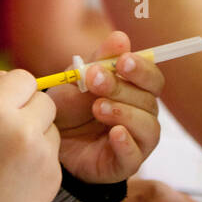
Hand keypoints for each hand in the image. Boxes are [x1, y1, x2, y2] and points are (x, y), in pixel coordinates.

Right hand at [0, 69, 59, 201]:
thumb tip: (8, 77)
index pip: (23, 78)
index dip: (15, 91)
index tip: (6, 104)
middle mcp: (22, 128)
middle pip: (44, 102)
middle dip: (32, 112)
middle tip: (12, 132)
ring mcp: (42, 154)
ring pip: (52, 129)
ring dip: (38, 136)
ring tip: (13, 159)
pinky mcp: (54, 175)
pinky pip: (53, 155)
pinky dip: (41, 161)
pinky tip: (19, 177)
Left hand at [51, 30, 162, 183]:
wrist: (49, 143)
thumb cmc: (68, 108)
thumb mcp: (77, 80)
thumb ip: (99, 60)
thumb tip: (121, 38)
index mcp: (134, 90)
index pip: (151, 77)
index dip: (141, 68)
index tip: (121, 61)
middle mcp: (142, 114)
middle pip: (148, 99)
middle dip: (122, 87)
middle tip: (96, 80)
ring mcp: (137, 140)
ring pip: (147, 125)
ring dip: (123, 112)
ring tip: (98, 108)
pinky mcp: (126, 163)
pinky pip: (135, 154)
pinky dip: (126, 142)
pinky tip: (114, 134)